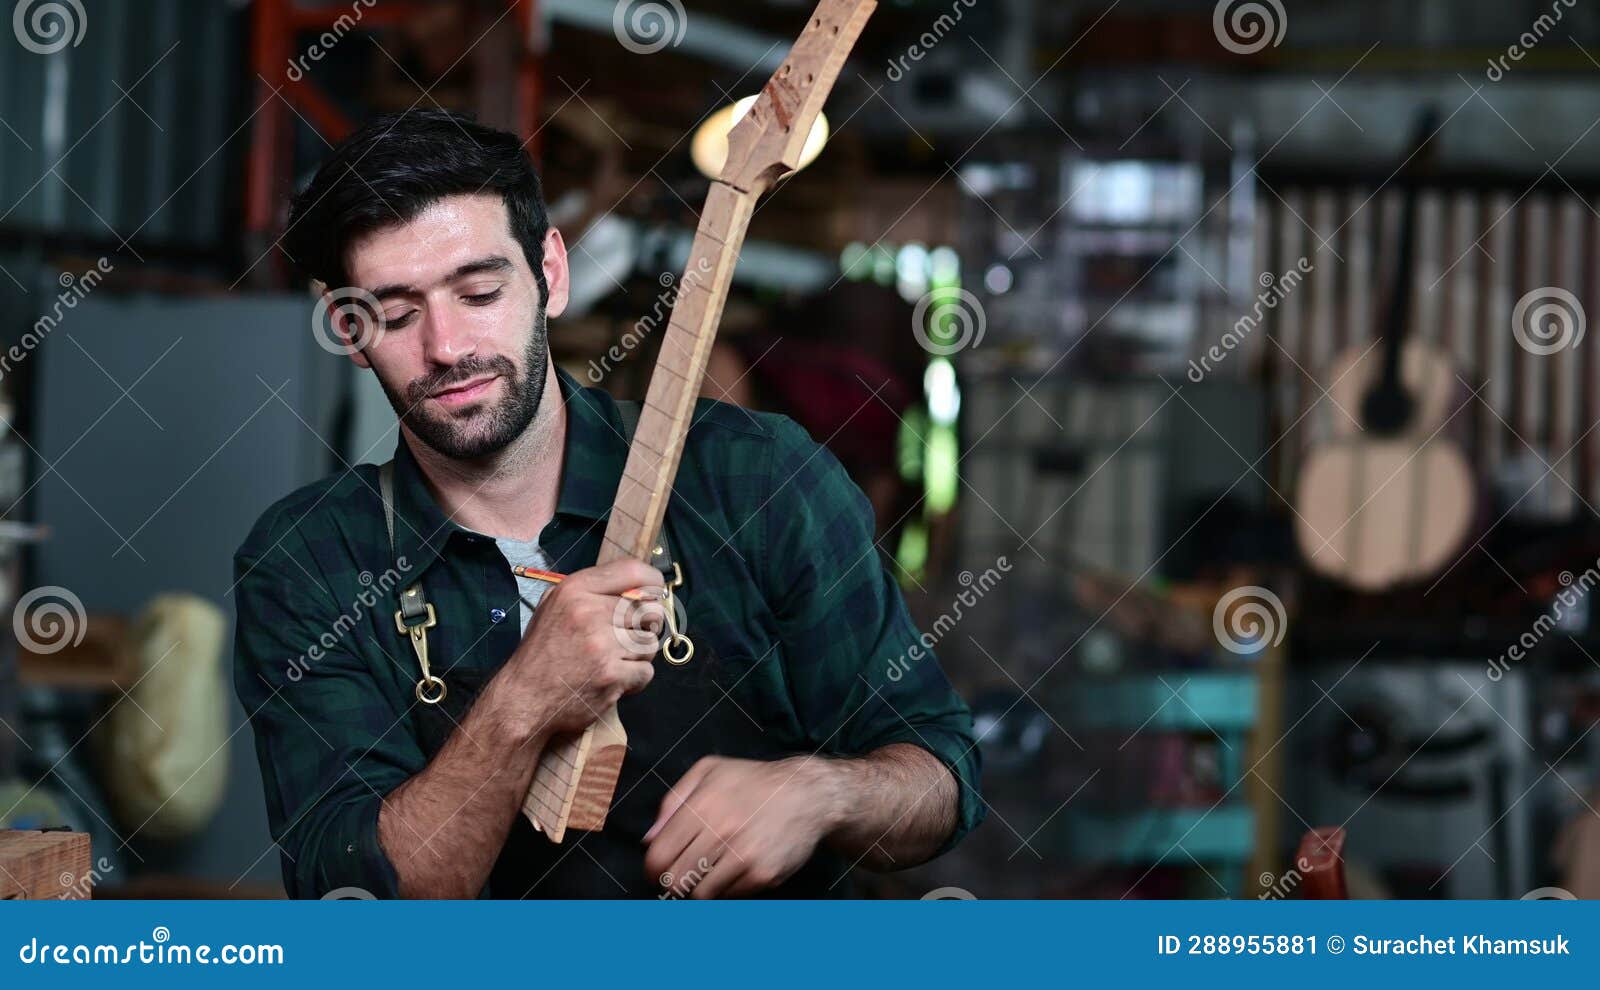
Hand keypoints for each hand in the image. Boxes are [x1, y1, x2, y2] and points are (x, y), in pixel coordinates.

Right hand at [490, 558, 664, 739]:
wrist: (523, 699)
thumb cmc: (542, 653)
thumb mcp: (554, 606)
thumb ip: (591, 591)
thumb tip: (637, 587)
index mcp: (575, 589)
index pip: (634, 571)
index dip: (653, 584)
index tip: (654, 596)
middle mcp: (589, 612)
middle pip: (648, 610)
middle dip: (645, 626)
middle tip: (628, 638)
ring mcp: (602, 645)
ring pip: (650, 642)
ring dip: (638, 655)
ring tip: (615, 661)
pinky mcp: (611, 676)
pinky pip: (646, 671)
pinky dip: (634, 679)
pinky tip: (613, 680)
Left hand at [642, 755, 842, 898]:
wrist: (808, 794)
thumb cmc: (753, 781)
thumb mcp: (709, 771)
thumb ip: (673, 801)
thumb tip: (649, 839)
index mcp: (702, 805)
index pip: (659, 856)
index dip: (653, 869)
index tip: (659, 870)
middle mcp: (721, 831)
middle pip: (676, 880)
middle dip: (673, 881)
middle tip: (681, 875)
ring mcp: (744, 855)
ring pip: (701, 893)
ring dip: (699, 886)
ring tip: (710, 871)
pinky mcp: (763, 874)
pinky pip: (730, 896)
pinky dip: (727, 888)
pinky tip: (735, 870)